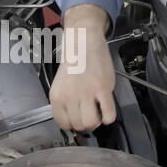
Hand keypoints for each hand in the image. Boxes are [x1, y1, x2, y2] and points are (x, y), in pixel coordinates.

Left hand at [49, 4, 116, 131]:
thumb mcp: (61, 84)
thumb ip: (65, 102)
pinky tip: (107, 110)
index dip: (73, 124)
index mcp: (56, 96)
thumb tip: (74, 118)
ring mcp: (86, 92)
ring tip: (98, 112)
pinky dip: (109, 117)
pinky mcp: (102, 88)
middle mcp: (69, 96)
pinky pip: (108, 114)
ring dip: (97, 122)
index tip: (78, 118)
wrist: (83, 41)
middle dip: (86, 124)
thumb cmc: (74, 61)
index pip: (63, 124)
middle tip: (91, 115)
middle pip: (78, 125)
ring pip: (91, 123)